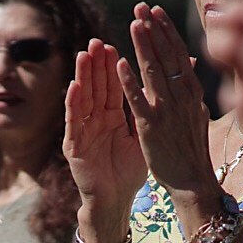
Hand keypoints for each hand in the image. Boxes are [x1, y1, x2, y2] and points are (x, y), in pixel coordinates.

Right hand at [64, 40, 148, 216]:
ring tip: (84, 55)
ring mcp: (82, 131)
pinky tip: (74, 87)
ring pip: (83, 99)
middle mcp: (95, 120)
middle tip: (98, 42)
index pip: (113, 85)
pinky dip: (73, 104)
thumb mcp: (145, 135)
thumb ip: (152, 108)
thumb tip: (169, 92)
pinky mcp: (74, 146)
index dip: (114, 66)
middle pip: (96, 87)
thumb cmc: (129, 170)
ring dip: (82, 76)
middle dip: (96, 64)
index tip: (114, 44)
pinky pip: (73, 123)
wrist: (115, 201)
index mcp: (112, 116)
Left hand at [119, 4, 216, 196]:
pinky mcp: (153, 127)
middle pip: (167, 55)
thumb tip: (190, 61)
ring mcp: (168, 110)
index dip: (166, 30)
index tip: (155, 10)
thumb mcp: (196, 111)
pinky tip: (120, 63)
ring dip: (143, 46)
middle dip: (153, 29)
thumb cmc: (192, 147)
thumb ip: (189, 86)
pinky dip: (130, 81)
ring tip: (133, 23)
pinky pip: (139, 99)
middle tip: (140, 6)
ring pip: (154, 72)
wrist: (193, 182)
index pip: (179, 53)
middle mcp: (184, 96)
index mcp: (193, 91)